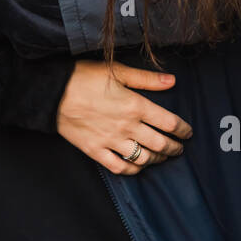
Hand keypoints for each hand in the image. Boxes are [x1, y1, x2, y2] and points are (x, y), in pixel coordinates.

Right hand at [56, 60, 191, 174]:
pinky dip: (133, 169)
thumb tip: (172, 81)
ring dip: (157, 159)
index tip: (187, 132)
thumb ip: (146, 79)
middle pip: (160, 144)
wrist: (53, 92)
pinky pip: (119, 167)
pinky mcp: (96, 150)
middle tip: (179, 148)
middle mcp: (127, 126)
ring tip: (162, 157)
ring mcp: (111, 141)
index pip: (169, 123)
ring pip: (143, 158)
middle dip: (174, 148)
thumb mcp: (117, 71)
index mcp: (135, 105)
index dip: (182, 129)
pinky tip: (138, 166)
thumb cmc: (84, 77)